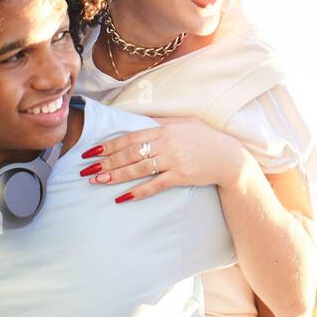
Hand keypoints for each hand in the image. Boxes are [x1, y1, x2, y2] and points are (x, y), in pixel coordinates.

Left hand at [81, 117, 255, 202]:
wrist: (230, 158)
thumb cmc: (207, 139)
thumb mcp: (185, 123)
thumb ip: (161, 121)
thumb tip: (139, 119)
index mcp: (165, 129)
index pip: (130, 137)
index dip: (109, 145)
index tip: (91, 151)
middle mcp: (167, 144)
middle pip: (130, 153)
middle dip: (106, 162)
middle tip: (86, 170)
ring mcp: (174, 161)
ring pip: (138, 169)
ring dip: (116, 175)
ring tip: (98, 181)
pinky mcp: (180, 177)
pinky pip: (154, 185)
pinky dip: (137, 191)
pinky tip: (122, 197)